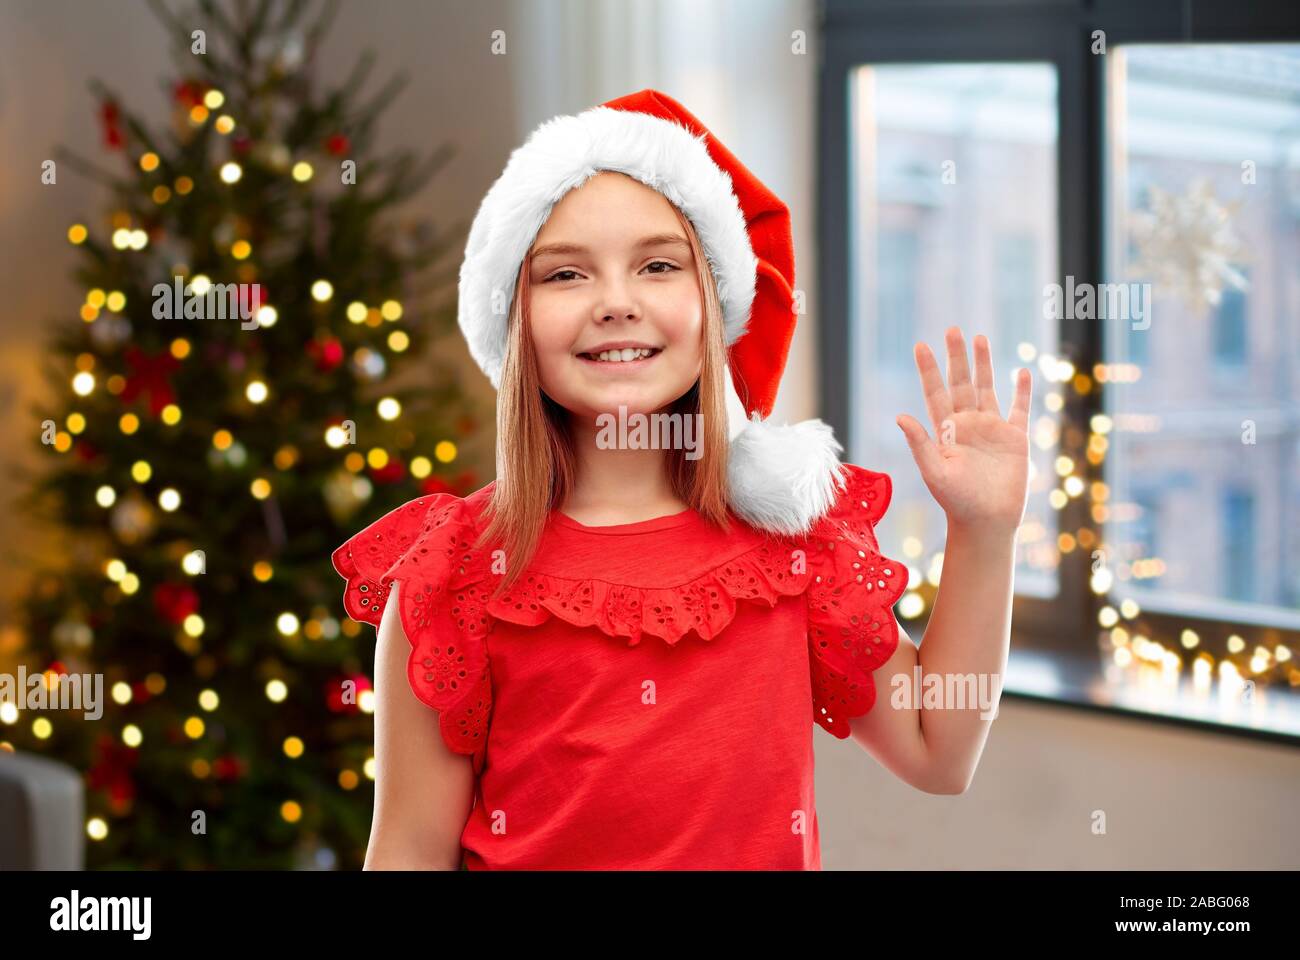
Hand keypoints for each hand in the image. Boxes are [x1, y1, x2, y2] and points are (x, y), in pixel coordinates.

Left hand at [896, 327, 1031, 534]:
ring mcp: (991, 430)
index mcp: (946, 430)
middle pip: (960, 383)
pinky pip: (1019, 409)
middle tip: (952, 329)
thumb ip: (919, 443)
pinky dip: (1021, 391)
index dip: (929, 370)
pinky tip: (1022, 371)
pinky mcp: (1015, 439)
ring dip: (984, 364)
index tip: (921, 345)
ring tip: (980, 338)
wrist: (987, 521)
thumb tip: (899, 416)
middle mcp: (967, 425)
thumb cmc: (957, 501)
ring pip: (987, 389)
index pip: (935, 392)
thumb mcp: (934, 471)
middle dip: (956, 356)